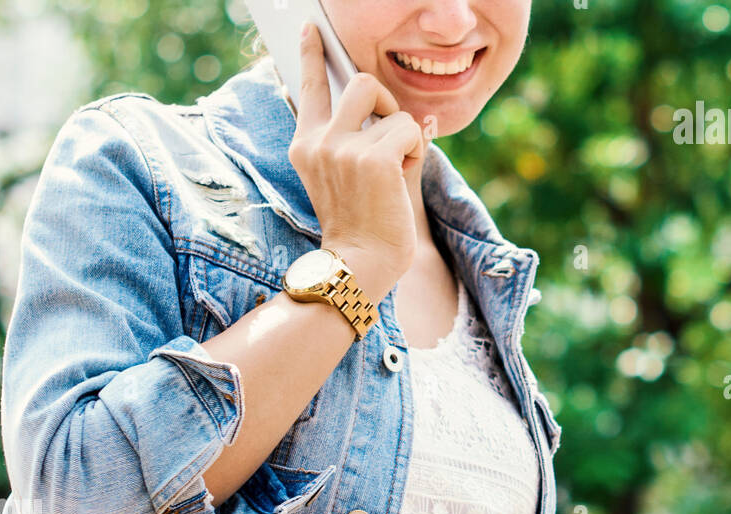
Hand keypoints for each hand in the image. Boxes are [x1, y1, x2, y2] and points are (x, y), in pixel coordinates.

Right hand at [289, 22, 424, 303]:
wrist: (359, 267)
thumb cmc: (362, 229)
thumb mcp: (355, 180)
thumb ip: (374, 143)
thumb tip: (423, 116)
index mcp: (307, 146)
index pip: (308, 87)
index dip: (313, 55)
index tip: (312, 29)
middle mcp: (319, 141)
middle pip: (361, 81)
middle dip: (386, 102)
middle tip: (392, 137)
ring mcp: (342, 147)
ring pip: (388, 104)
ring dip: (402, 130)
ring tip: (397, 167)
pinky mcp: (372, 158)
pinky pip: (408, 129)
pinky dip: (416, 152)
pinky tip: (402, 179)